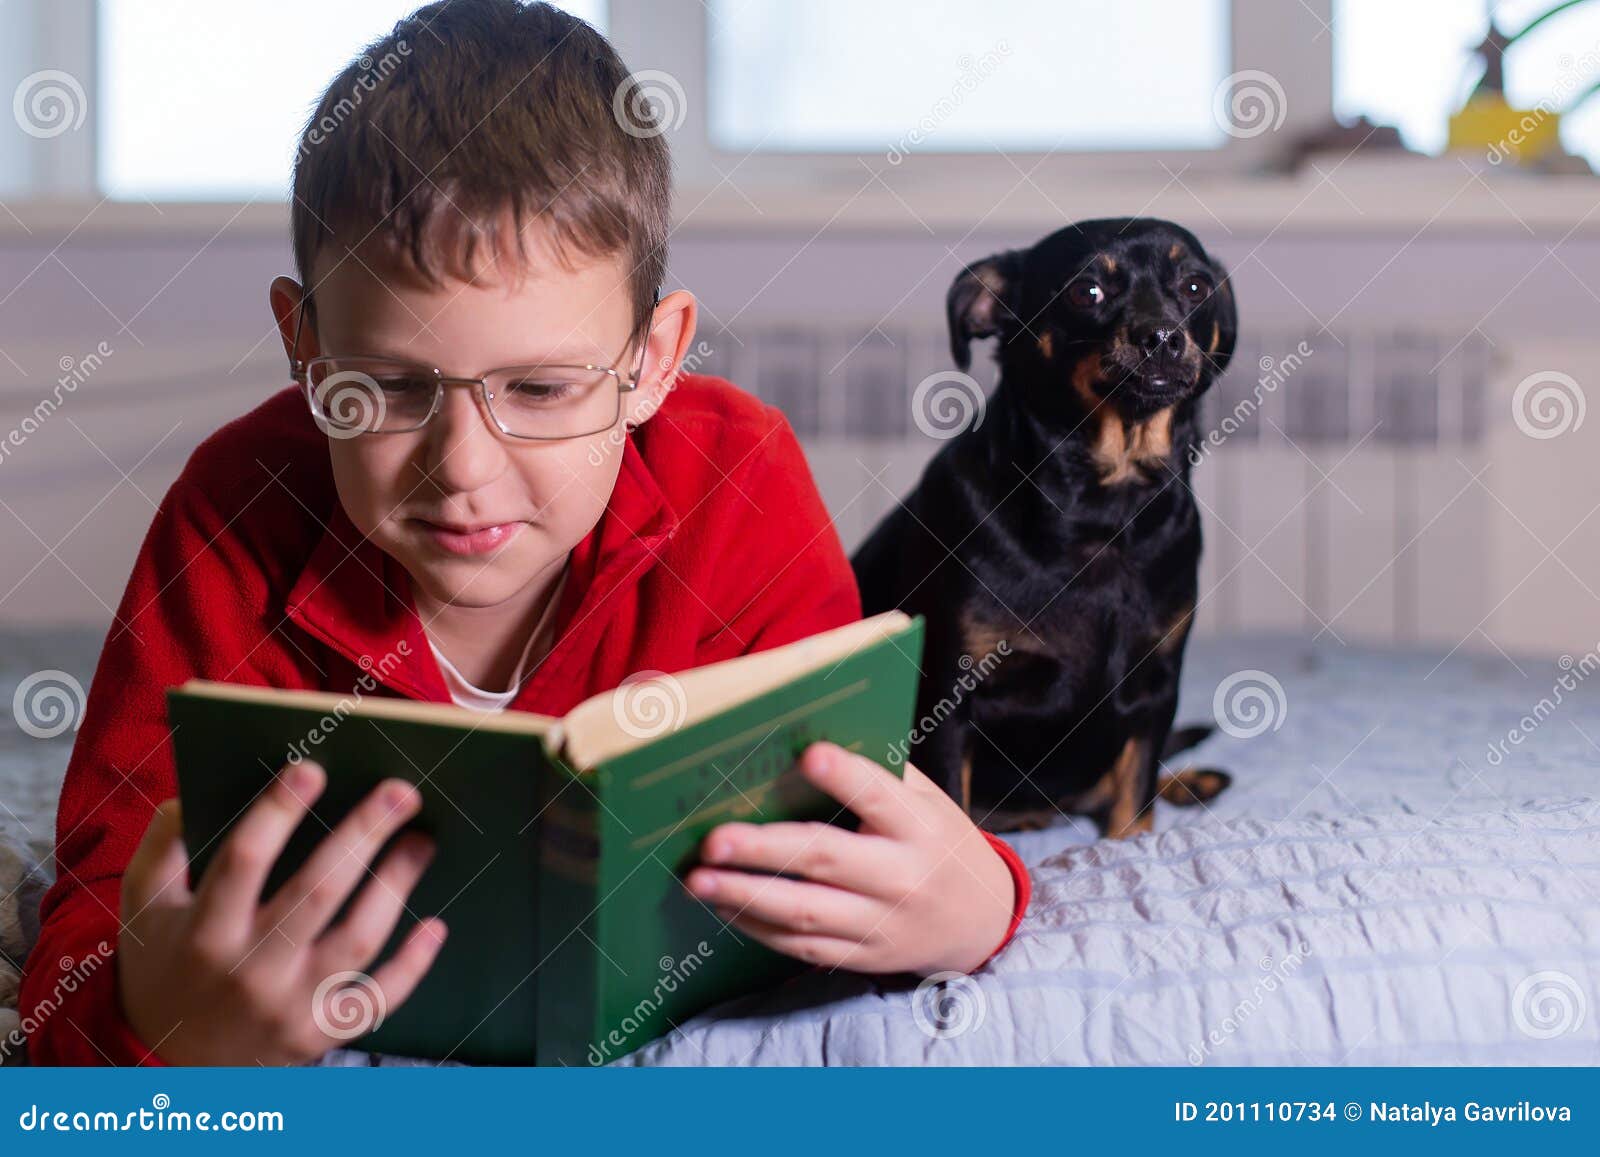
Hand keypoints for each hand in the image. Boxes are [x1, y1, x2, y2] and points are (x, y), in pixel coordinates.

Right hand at [117, 761, 446, 1064]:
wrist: (165, 1063)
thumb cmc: (162, 966)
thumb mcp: (141, 908)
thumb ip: (162, 848)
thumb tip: (192, 796)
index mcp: (204, 930)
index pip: (244, 859)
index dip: (278, 811)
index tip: (312, 769)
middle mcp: (250, 969)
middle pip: (318, 892)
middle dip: (363, 835)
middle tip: (401, 792)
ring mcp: (289, 1006)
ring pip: (357, 940)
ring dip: (395, 886)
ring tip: (422, 841)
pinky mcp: (318, 1034)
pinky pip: (376, 1001)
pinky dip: (412, 966)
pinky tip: (435, 926)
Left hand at [685, 742, 1014, 975]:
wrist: (982, 920)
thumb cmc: (938, 840)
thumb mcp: (927, 800)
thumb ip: (878, 773)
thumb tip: (804, 740)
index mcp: (919, 826)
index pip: (878, 796)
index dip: (845, 777)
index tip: (808, 755)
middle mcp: (902, 876)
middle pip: (824, 859)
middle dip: (763, 850)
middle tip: (712, 839)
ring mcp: (882, 922)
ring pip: (804, 912)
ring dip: (744, 895)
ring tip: (696, 879)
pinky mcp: (864, 956)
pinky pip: (802, 947)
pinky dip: (757, 926)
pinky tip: (723, 905)